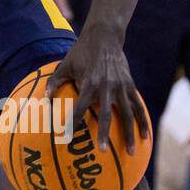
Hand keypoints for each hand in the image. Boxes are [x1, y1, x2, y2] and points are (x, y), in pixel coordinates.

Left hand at [45, 28, 148, 154]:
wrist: (105, 37)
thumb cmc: (80, 52)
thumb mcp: (65, 64)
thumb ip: (54, 82)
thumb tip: (44, 99)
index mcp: (89, 82)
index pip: (80, 107)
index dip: (74, 122)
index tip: (69, 137)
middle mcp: (107, 86)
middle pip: (107, 115)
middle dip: (104, 134)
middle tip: (102, 151)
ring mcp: (121, 87)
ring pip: (128, 114)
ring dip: (130, 134)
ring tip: (131, 152)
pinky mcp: (131, 86)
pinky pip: (138, 107)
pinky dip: (143, 122)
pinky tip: (146, 137)